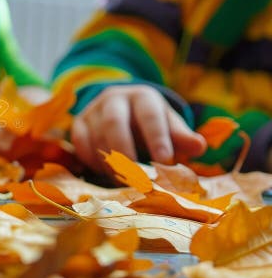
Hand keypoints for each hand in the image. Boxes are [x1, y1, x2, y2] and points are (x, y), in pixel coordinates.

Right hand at [72, 85, 205, 173]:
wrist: (122, 110)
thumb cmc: (150, 123)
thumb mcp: (168, 125)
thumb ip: (181, 136)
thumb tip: (199, 146)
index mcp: (142, 96)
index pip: (149, 116)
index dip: (157, 139)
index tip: (165, 164)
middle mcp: (114, 98)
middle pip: (114, 123)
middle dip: (126, 153)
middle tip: (138, 179)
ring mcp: (92, 110)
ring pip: (96, 137)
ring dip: (110, 163)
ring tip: (125, 181)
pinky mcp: (78, 123)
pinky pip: (80, 145)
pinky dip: (93, 162)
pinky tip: (107, 172)